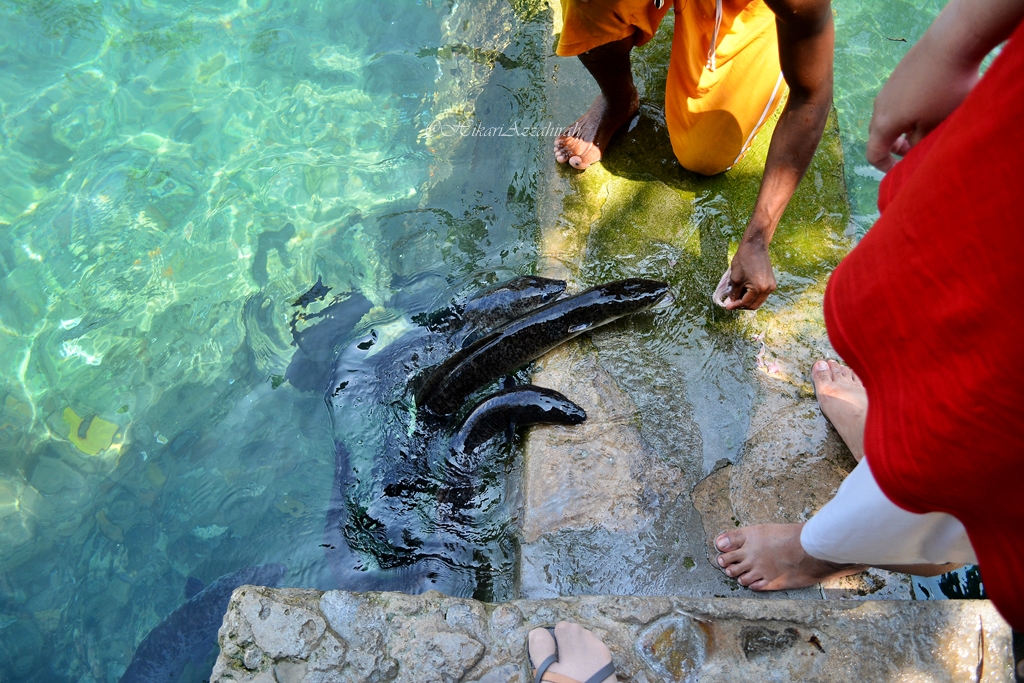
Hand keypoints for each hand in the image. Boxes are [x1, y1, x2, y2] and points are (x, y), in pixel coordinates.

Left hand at [726, 240, 775, 309]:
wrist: (755, 246)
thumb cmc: (744, 260)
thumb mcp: (735, 279)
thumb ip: (733, 293)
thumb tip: (731, 303)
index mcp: (759, 288)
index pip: (746, 303)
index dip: (735, 306)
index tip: (727, 306)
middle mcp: (768, 289)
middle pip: (754, 305)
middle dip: (742, 306)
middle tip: (731, 303)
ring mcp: (771, 286)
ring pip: (758, 301)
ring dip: (747, 302)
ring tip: (737, 298)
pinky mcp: (772, 283)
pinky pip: (762, 295)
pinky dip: (753, 296)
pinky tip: (744, 292)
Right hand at [866, 39, 976, 171]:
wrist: (950, 44)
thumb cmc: (943, 91)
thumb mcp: (934, 126)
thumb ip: (919, 145)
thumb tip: (912, 153)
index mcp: (884, 124)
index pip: (873, 154)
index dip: (885, 167)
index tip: (900, 171)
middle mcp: (879, 107)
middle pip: (878, 135)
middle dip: (893, 147)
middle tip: (914, 149)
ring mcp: (887, 89)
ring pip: (887, 117)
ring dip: (901, 127)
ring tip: (924, 126)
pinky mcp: (898, 75)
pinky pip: (895, 100)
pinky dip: (905, 110)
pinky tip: (929, 102)